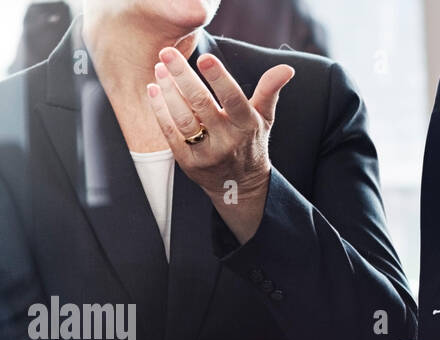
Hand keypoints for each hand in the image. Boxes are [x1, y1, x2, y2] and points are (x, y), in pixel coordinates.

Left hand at [145, 47, 293, 242]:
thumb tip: (286, 68)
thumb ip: (270, 91)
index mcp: (246, 125)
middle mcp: (226, 140)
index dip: (218, 78)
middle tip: (167, 53)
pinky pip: (170, 133)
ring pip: (183, 119)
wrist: (239, 187)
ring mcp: (205, 153)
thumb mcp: (264, 118)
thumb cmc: (251, 143)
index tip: (204, 57)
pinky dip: (160, 110)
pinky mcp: (187, 162)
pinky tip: (153, 90)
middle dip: (182, 76)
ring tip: (159, 69)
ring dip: (168, 92)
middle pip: (201, 104)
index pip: (232, 98)